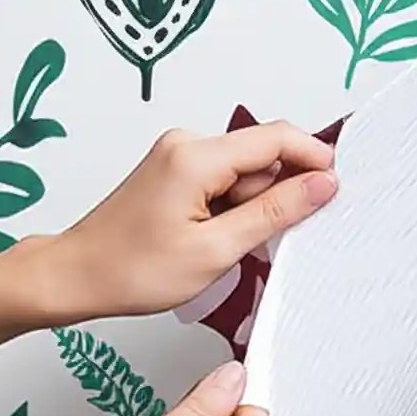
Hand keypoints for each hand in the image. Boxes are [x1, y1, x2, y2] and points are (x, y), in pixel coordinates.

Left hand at [23, 121, 337, 323]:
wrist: (76, 276)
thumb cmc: (132, 269)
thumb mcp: (216, 249)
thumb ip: (275, 213)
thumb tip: (323, 184)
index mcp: (196, 156)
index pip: (277, 139)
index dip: (316, 159)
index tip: (340, 187)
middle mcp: (187, 145)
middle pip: (263, 156)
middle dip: (284, 194)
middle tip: (284, 238)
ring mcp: (180, 157)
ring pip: (247, 174)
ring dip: (257, 209)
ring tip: (237, 249)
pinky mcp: (177, 173)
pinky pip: (226, 183)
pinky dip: (237, 210)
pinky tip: (226, 241)